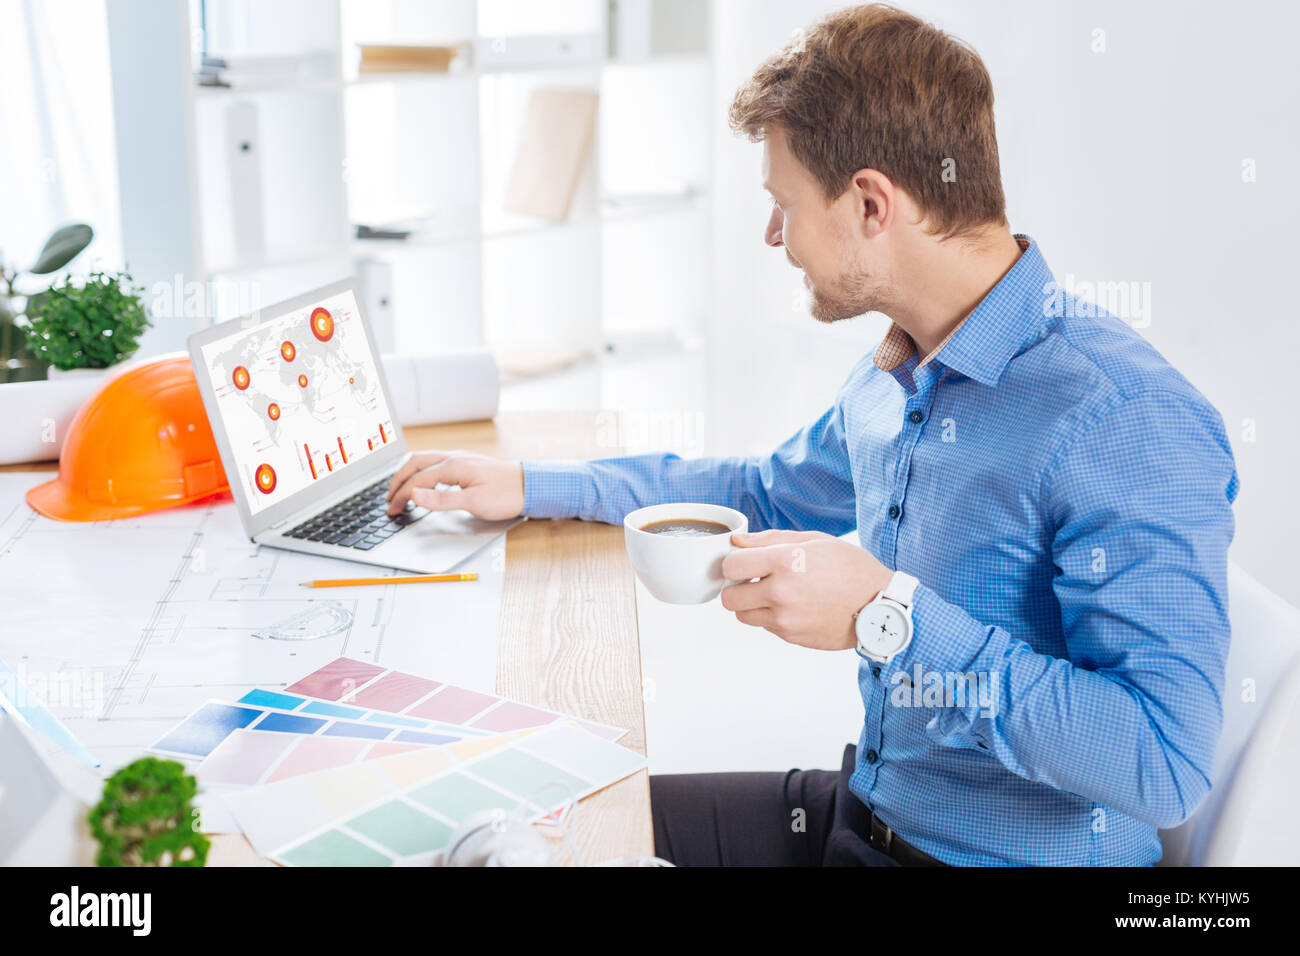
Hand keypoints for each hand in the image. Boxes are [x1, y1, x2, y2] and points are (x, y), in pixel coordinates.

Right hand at [385, 450, 523, 520]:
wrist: (530, 486)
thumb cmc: (506, 495)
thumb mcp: (473, 503)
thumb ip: (441, 499)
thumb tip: (414, 494)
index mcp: (453, 466)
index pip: (417, 480)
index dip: (401, 496)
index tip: (392, 510)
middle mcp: (454, 458)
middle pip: (415, 463)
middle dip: (398, 480)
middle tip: (388, 498)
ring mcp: (460, 458)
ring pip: (424, 459)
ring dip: (408, 472)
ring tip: (398, 487)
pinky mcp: (467, 463)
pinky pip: (435, 461)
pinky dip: (421, 470)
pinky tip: (422, 478)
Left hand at [719, 529, 892, 649]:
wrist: (880, 605)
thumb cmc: (851, 568)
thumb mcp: (814, 540)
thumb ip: (770, 539)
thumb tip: (737, 541)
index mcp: (785, 562)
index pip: (730, 566)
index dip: (733, 562)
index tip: (743, 562)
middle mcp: (781, 593)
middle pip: (729, 597)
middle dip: (736, 587)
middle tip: (751, 580)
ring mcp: (785, 619)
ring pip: (742, 616)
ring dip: (749, 605)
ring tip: (771, 594)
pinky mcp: (792, 636)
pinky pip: (765, 626)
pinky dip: (770, 617)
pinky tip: (792, 606)